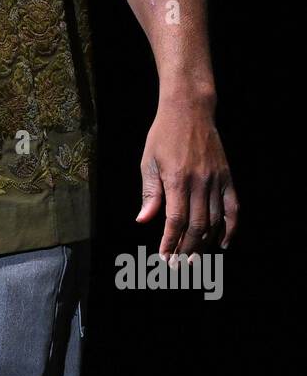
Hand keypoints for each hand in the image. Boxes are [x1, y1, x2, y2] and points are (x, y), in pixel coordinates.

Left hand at [136, 98, 238, 256]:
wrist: (189, 110)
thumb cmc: (163, 136)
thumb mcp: (149, 162)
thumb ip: (149, 194)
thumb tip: (143, 221)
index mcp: (177, 179)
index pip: (175, 220)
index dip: (170, 241)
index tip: (164, 257)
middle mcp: (199, 182)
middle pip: (196, 226)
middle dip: (186, 248)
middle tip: (178, 264)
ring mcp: (216, 180)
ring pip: (214, 221)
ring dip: (205, 243)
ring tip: (194, 258)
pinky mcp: (227, 177)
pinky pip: (233, 207)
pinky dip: (230, 228)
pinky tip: (223, 243)